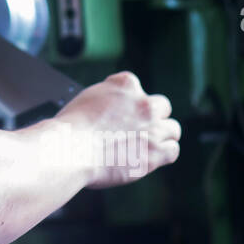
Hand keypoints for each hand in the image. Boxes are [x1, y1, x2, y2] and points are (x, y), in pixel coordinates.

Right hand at [49, 71, 181, 188]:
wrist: (70, 150)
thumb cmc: (70, 129)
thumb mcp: (87, 99)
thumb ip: (108, 101)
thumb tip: (113, 112)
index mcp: (125, 85)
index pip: (136, 87)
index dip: (129, 102)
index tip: (120, 113)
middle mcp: (143, 104)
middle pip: (162, 106)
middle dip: (153, 117)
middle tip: (138, 130)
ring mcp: (153, 128)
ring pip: (173, 129)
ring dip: (162, 136)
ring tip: (146, 146)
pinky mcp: (155, 153)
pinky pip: (173, 150)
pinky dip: (164, 154)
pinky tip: (150, 157)